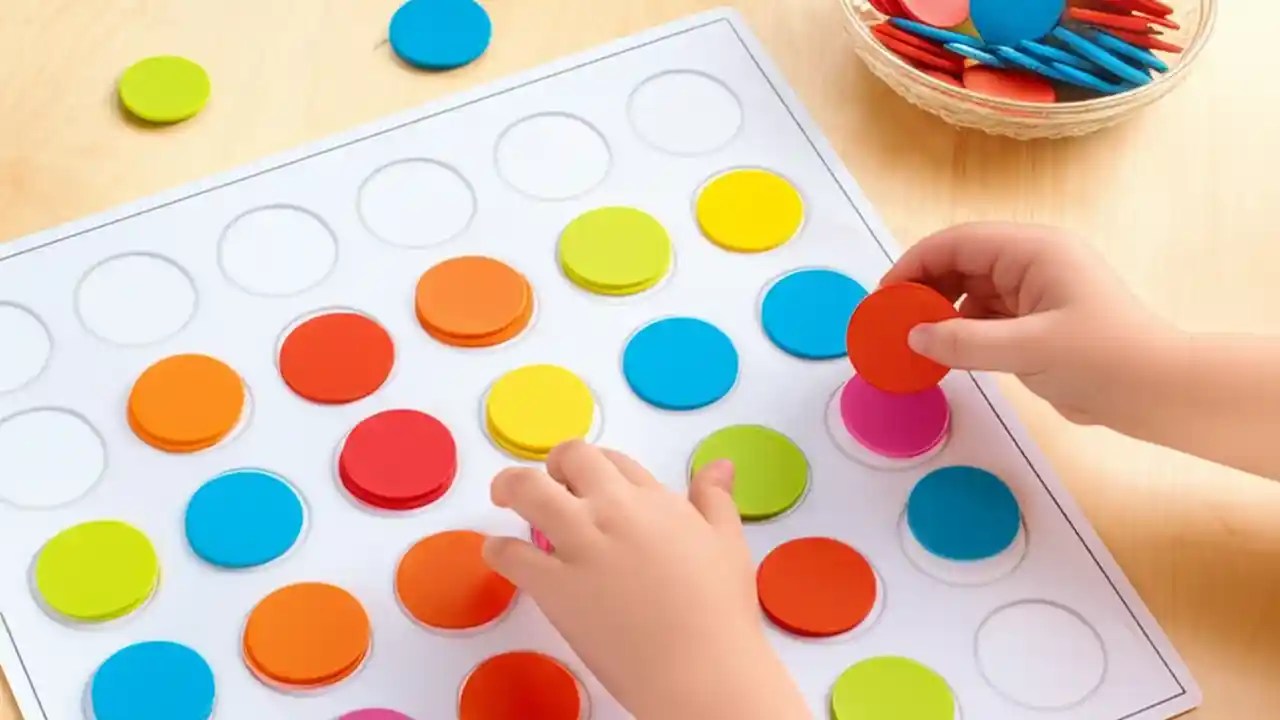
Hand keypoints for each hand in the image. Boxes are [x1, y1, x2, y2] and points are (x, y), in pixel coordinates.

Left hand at [482, 441, 807, 719]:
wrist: (699, 669)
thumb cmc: (720, 611)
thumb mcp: (727, 543)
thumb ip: (715, 500)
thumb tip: (719, 464)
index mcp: (653, 500)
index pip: (614, 460)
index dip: (599, 468)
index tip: (594, 485)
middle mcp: (612, 511)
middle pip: (570, 458)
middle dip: (554, 464)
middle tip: (549, 483)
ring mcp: (579, 545)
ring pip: (527, 491)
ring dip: (510, 486)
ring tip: (504, 497)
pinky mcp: (553, 585)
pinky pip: (509, 553)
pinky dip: (498, 549)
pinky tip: (501, 554)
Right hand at [882, 221, 1180, 426]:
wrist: (1158, 392)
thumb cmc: (1102, 359)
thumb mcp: (1028, 350)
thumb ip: (965, 342)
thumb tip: (913, 338)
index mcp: (1034, 250)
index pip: (959, 242)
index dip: (915, 264)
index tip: (884, 296)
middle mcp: (1033, 262)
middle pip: (962, 262)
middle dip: (923, 287)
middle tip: (891, 321)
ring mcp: (1036, 292)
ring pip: (972, 290)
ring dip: (940, 311)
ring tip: (911, 339)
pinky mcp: (1038, 322)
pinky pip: (987, 317)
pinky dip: (961, 330)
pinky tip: (942, 352)